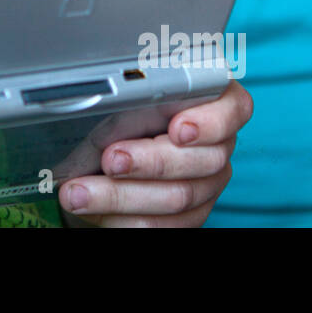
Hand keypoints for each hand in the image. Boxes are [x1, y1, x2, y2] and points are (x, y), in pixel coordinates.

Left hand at [56, 79, 252, 226]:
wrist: (108, 147)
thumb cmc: (126, 105)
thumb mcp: (130, 87)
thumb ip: (135, 87)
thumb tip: (112, 91)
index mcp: (214, 103)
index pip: (233, 109)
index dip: (210, 122)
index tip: (179, 128)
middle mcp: (217, 146)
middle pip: (203, 160)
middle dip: (150, 161)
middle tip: (110, 159)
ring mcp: (206, 185)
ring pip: (177, 197)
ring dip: (121, 196)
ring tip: (79, 191)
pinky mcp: (186, 216)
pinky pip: (160, 225)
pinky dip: (119, 218)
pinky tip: (89, 208)